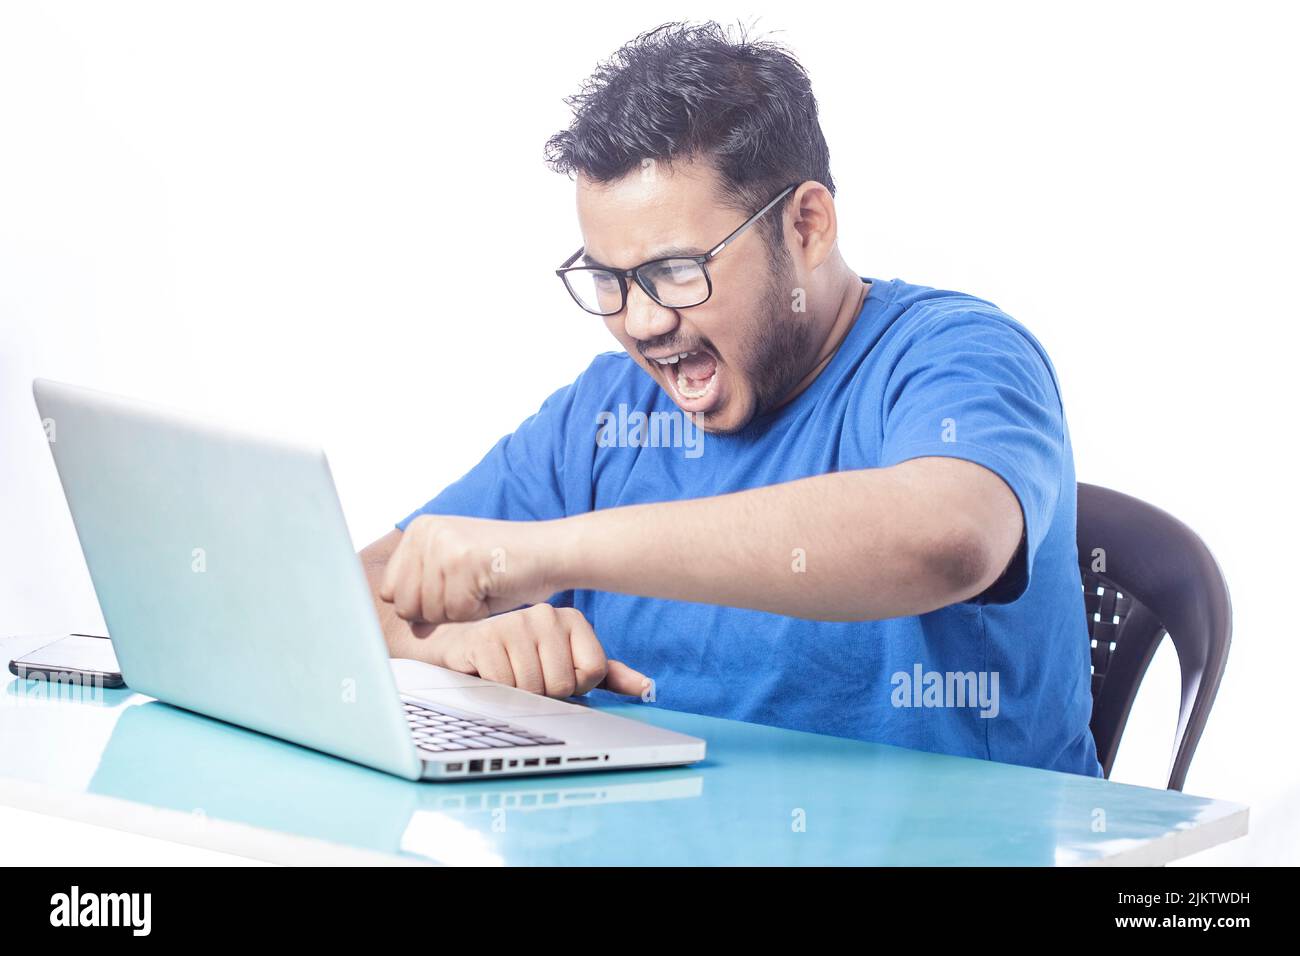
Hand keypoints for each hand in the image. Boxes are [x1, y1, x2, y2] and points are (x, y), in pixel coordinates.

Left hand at [380, 514, 558, 624]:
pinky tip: (494, 588)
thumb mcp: (454, 577)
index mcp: (418, 530)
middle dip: (440, 612)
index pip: (390, 591)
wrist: (552, 553)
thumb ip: (424, 594)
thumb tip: (407, 627)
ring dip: (461, 612)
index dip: (423, 605)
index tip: (455, 590)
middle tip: (472, 590)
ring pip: (430, 613)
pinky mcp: (462, 560)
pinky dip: (477, 613)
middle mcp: (425, 532)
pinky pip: (456, 613)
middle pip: (405, 605)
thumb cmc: (507, 569)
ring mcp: (442, 544)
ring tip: (484, 587)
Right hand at [425, 605, 649, 697]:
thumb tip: (645, 686)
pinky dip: (497, 690)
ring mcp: (516, 624)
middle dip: (545, 692)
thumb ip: (606, 674)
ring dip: (519, 694)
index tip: (553, 673)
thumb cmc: (519, 658)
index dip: (575, 687)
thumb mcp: (566, 664)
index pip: (593, 672)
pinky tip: (490, 673)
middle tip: (526, 675)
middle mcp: (547, 615)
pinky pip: (505, 686)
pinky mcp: (487, 639)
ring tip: (508, 674)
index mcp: (572, 619)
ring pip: (534, 688)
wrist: (463, 648)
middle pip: (564, 684)